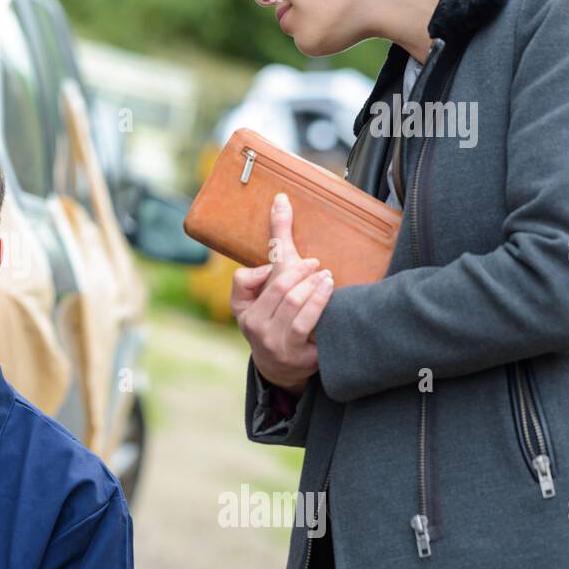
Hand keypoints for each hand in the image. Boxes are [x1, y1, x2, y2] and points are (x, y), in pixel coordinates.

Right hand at [229, 193, 334, 395]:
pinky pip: (304, 323)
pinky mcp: (293, 356)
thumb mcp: (264, 291)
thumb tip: (282, 200)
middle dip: (299, 272)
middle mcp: (252, 326)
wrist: (284, 368)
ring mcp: (271, 342)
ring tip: (325, 276)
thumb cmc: (276, 317)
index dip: (268, 267)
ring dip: (312, 285)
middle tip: (316, 264)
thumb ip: (276, 246)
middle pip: (277, 287)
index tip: (293, 256)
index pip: (244, 279)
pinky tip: (328, 289)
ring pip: (292, 302)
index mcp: (241, 308)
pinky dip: (318, 302)